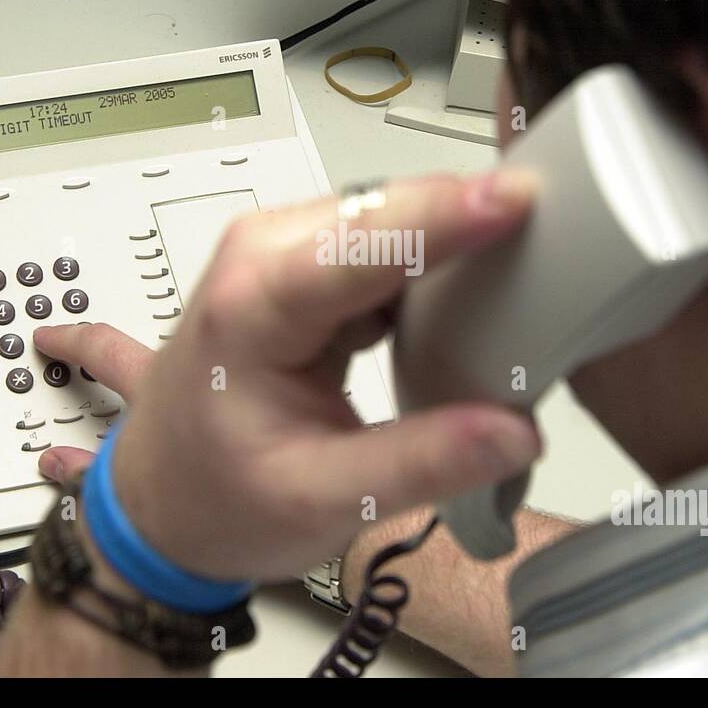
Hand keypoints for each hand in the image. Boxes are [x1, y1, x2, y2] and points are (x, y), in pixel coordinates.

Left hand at [33, 171, 541, 581]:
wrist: (156, 508)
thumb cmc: (213, 502)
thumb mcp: (323, 500)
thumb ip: (421, 463)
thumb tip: (512, 431)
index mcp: (251, 306)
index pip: (363, 239)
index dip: (447, 214)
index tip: (519, 198)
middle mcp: (260, 257)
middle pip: (386, 209)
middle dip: (468, 216)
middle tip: (551, 245)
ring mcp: (279, 255)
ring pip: (390, 217)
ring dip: (456, 238)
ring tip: (522, 271)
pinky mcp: (303, 269)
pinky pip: (383, 242)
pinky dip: (432, 260)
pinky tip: (471, 289)